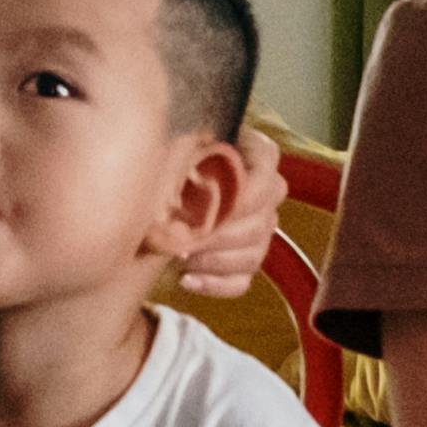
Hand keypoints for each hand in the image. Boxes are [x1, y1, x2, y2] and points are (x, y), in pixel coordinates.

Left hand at [169, 150, 284, 299]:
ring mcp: (261, 232)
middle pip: (261, 222)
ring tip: (181, 255)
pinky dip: (213, 284)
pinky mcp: (244, 263)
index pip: (267, 175)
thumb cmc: (172, 157)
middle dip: (220, 234)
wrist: (158, 187)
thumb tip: (184, 161)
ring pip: (253, 256)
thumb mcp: (180, 142)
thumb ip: (188, 146)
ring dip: (214, 260)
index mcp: (258, 156)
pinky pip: (240, 283)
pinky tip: (185, 278)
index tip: (212, 204)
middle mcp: (268, 193)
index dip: (242, 195)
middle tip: (186, 236)